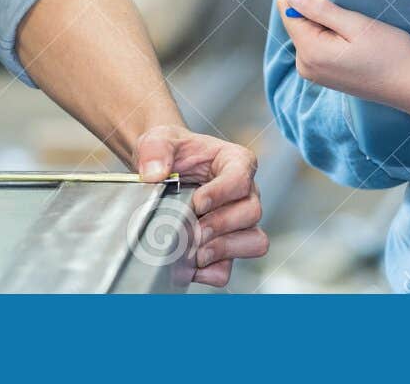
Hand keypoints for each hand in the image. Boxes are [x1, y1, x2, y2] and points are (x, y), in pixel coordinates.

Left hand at [134, 125, 267, 286]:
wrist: (160, 169)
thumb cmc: (170, 151)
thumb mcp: (160, 139)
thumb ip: (156, 149)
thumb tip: (155, 173)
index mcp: (235, 162)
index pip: (241, 178)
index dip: (222, 193)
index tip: (198, 202)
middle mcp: (245, 193)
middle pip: (252, 212)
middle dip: (221, 225)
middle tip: (194, 230)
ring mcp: (238, 222)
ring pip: (254, 241)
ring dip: (225, 249)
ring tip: (197, 251)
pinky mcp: (225, 246)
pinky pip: (230, 267)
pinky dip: (212, 271)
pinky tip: (189, 265)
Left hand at [278, 0, 409, 108]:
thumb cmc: (390, 55)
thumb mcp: (355, 24)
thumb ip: (319, 9)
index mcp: (309, 52)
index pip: (288, 8)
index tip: (335, 1)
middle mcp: (304, 65)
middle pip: (297, 19)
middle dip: (320, 11)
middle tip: (351, 16)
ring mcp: (313, 73)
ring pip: (308, 31)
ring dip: (328, 24)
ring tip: (356, 32)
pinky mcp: (324, 75)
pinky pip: (317, 45)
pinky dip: (332, 37)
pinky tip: (355, 43)